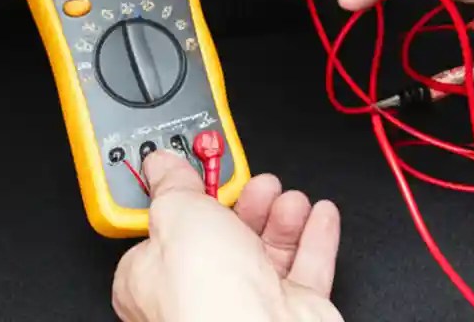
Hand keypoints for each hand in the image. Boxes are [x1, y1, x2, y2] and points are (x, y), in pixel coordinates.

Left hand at [112, 152, 343, 321]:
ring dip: (282, 216)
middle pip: (222, 236)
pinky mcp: (291, 312)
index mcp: (153, 278)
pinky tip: (320, 215)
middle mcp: (199, 295)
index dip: (185, 196)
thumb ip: (171, 185)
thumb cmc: (207, 297)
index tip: (200, 168)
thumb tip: (163, 166)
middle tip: (255, 181)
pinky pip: (307, 269)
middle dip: (244, 202)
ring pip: (266, 251)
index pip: (164, 229)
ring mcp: (247, 305)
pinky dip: (316, 238)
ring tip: (289, 197)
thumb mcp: (177, 215)